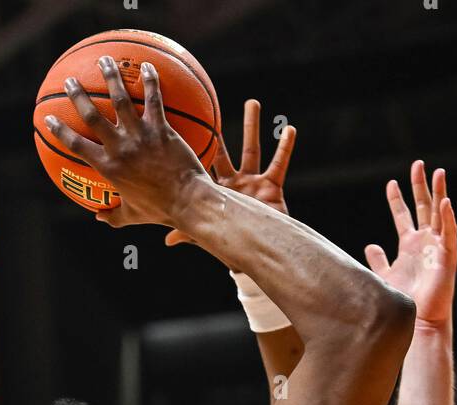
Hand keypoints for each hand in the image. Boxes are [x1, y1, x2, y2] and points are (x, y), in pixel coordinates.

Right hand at [46, 58, 208, 226]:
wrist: (188, 203)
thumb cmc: (160, 211)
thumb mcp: (132, 216)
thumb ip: (113, 216)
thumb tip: (98, 216)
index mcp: (108, 168)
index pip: (76, 146)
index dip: (60, 131)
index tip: (48, 118)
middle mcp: (120, 148)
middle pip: (92, 116)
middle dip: (77, 95)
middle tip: (69, 81)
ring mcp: (140, 136)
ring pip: (120, 100)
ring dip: (110, 77)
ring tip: (104, 60)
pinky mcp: (161, 129)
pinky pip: (153, 100)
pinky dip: (150, 81)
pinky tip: (147, 66)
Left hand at [158, 99, 295, 244]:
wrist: (261, 251)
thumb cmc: (234, 245)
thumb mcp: (210, 235)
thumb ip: (188, 233)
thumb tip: (167, 240)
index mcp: (215, 191)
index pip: (200, 166)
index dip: (192, 150)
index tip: (181, 128)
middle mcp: (233, 183)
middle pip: (223, 151)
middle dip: (218, 131)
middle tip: (212, 104)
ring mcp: (253, 182)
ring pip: (252, 148)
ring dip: (252, 125)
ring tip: (253, 102)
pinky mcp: (272, 187)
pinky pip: (280, 163)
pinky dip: (286, 147)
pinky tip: (289, 129)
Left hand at [364, 164, 456, 328]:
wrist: (419, 320)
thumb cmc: (406, 300)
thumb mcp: (387, 276)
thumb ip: (379, 261)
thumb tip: (369, 246)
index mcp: (411, 245)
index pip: (404, 216)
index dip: (397, 200)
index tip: (390, 184)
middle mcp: (426, 242)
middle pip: (423, 207)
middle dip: (420, 186)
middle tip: (417, 165)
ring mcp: (438, 247)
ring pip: (440, 214)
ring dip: (440, 193)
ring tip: (438, 173)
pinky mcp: (448, 257)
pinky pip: (450, 234)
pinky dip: (448, 218)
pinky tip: (446, 203)